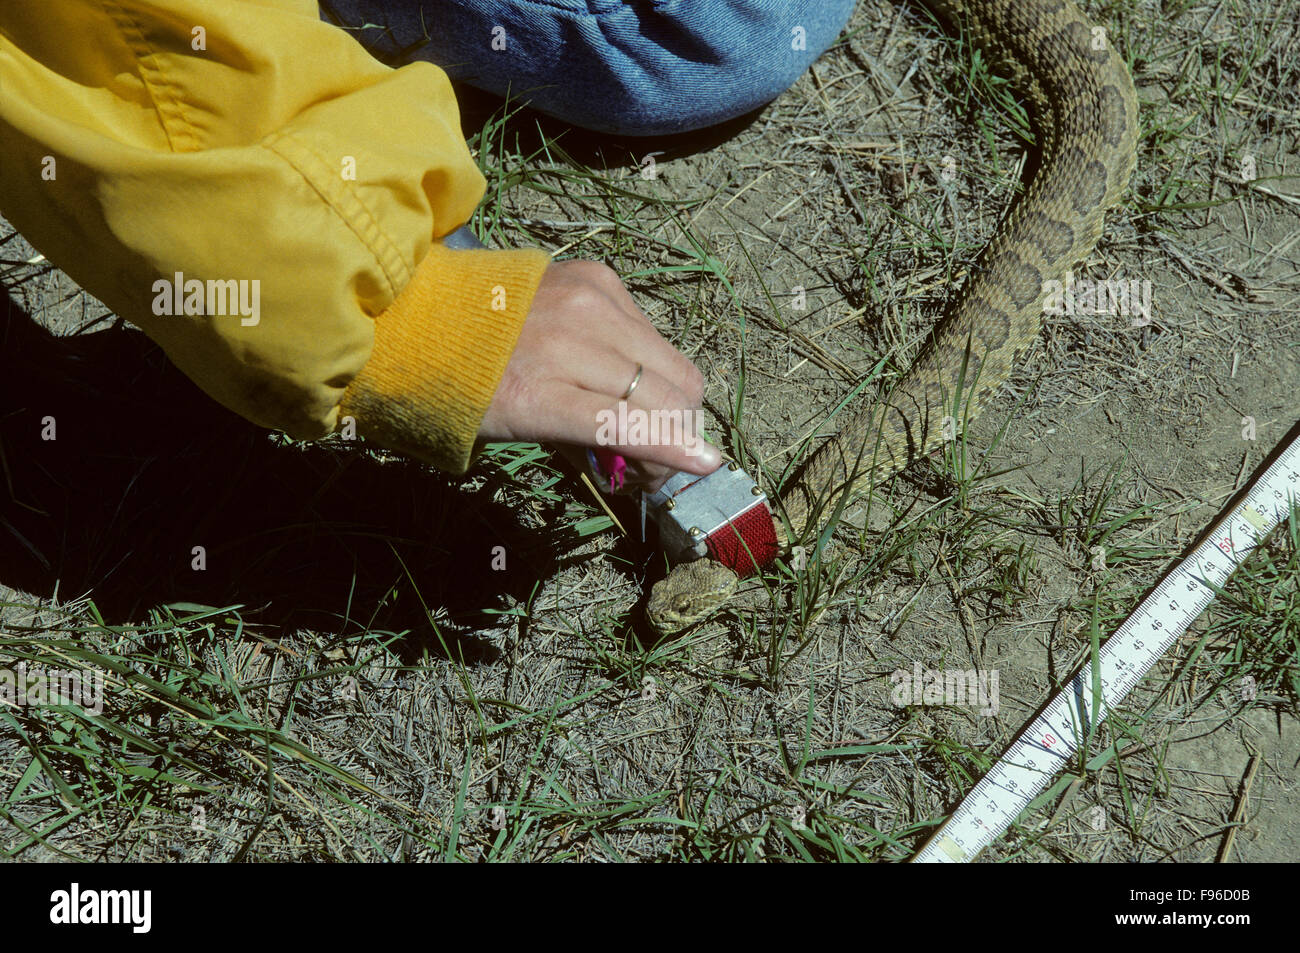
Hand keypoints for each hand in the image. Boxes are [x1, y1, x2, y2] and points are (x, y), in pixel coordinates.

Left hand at [478, 260, 720, 490]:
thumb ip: (585, 446)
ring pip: (673, 364)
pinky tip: (618, 369)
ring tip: (642, 414)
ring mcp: (589, 303)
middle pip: (666, 397)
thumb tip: (646, 462)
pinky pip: (651, 331)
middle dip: (675, 435)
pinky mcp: (600, 278)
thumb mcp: (516, 432)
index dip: (670, 451)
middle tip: (652, 456)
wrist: (429, 309)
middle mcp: (569, 341)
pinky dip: (648, 360)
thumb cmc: (470, 387)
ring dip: (673, 400)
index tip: (705, 465)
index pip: (623, 426)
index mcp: (536, 394)